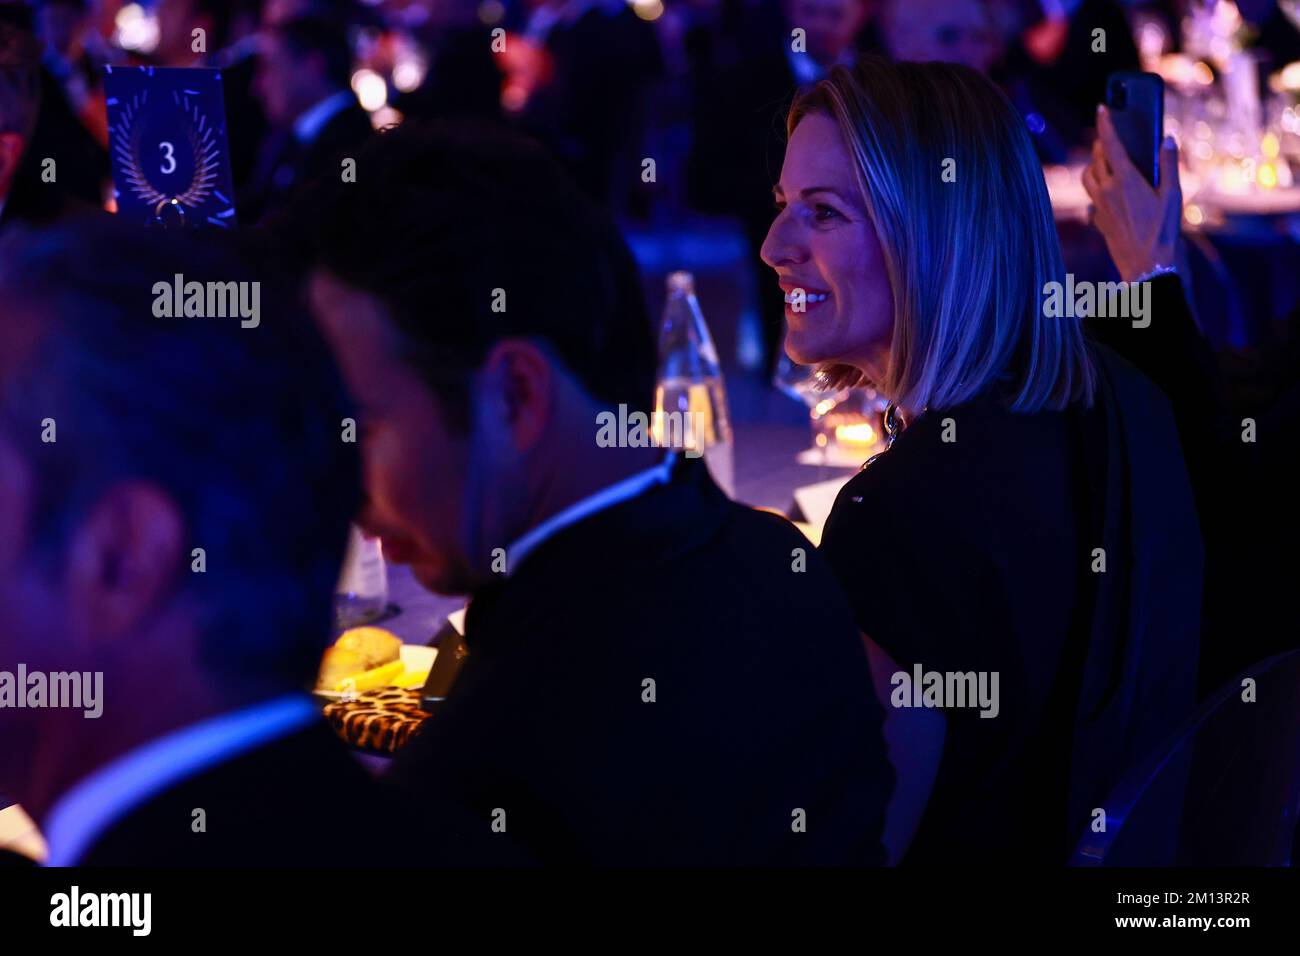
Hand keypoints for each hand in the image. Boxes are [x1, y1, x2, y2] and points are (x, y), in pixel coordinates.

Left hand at [1082, 104, 1182, 282]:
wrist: (1146, 265)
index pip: (1110, 144)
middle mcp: (1106, 190)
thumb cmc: (1163, 230)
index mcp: (1125, 179)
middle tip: (1111, 137)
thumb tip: (1167, 139)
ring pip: (1088, 178)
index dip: (1105, 123)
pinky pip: (1091, 199)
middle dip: (1102, 145)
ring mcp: (1099, 206)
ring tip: (1107, 162)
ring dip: (1094, 165)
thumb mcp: (1173, 194)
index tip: (1101, 107)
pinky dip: (1097, 190)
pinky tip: (1108, 194)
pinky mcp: (1097, 221)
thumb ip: (1169, 164)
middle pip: (1096, 159)